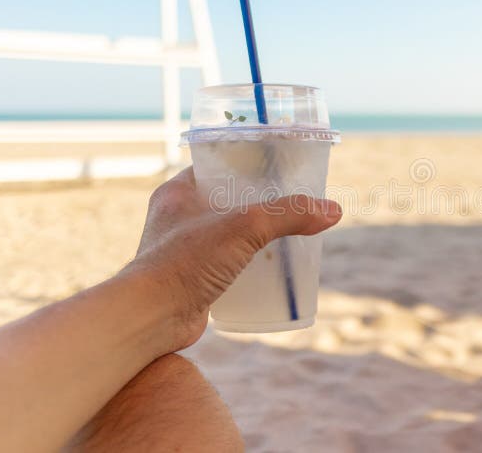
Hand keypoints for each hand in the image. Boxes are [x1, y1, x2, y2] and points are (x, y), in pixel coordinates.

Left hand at [126, 167, 341, 351]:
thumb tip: (332, 210)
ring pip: (228, 233)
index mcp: (178, 191)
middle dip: (259, 203)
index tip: (278, 168)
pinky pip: (226, 263)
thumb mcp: (244, 228)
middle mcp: (177, 217)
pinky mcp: (191, 279)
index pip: (218, 164)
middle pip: (228, 199)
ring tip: (287, 235)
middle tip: (291, 204)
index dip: (249, 163)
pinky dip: (247, 264)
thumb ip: (289, 215)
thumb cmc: (184, 263)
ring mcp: (183, 249)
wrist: (149, 319)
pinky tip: (270, 270)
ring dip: (255, 235)